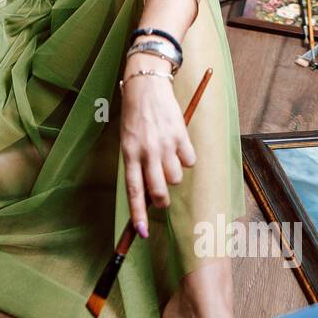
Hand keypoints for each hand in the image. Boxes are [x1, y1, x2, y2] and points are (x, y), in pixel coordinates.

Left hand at [120, 54, 196, 238]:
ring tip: (168, 158)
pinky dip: (186, 157)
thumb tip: (148, 191)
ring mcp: (165, 144)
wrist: (147, 84)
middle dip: (162, 200)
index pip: (134, 191)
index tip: (142, 233)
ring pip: (177, 178)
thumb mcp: (127, 140)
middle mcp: (147, 152)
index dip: (138, 214)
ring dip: (174, 174)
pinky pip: (190, 160)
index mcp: (129, 153)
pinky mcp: (181, 135)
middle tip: (162, 195)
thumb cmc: (134, 115)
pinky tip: (178, 144)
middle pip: (159, 191)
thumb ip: (136, 163)